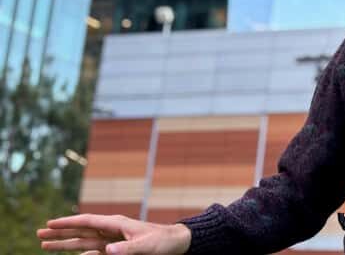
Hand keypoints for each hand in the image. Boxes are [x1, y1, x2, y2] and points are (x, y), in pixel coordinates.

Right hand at [37, 214, 191, 253]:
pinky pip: (94, 251)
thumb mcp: (145, 246)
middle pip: (80, 231)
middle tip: (39, 234)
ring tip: (46, 244)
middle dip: (60, 232)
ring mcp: (112, 240)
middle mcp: (111, 230)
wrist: (176, 242)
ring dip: (65, 243)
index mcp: (116, 224)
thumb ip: (126, 250)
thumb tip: (105, 251)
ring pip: (83, 241)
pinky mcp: (116, 249)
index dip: (68, 223)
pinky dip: (81, 253)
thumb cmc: (162, 242)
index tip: (49, 224)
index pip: (87, 222)